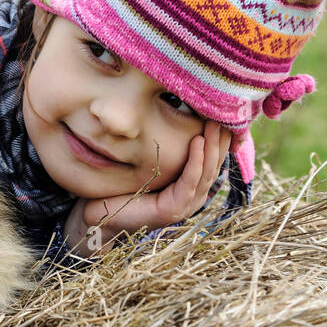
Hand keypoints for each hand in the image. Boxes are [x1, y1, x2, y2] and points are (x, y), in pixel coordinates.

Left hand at [63, 121, 231, 256]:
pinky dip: (195, 160)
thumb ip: (168, 149)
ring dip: (212, 146)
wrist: (101, 212)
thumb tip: (175, 115)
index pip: (212, 161)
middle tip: (225, 114)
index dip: (220, 139)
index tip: (224, 115)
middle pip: (214, 165)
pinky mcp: (173, 210)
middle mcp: (192, 197)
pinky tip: (197, 141)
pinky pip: (190, 181)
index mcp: (191, 188)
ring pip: (206, 172)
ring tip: (214, 123)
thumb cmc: (124, 185)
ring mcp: (185, 206)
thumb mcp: (152, 163)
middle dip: (220, 139)